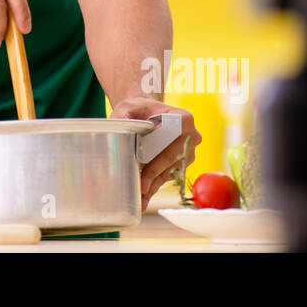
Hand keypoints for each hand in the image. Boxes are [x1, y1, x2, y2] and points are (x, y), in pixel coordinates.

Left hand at [110, 97, 200, 212]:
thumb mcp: (129, 107)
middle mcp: (191, 137)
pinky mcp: (181, 163)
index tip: (143, 168)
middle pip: (172, 159)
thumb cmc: (139, 109)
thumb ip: (121, 116)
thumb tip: (115, 128)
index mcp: (183, 119)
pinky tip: (144, 199)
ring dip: (155, 185)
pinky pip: (168, 176)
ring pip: (170, 171)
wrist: (147, 112)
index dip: (158, 156)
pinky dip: (155, 186)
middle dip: (155, 175)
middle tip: (141, 188)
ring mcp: (188, 152)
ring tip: (140, 198)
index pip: (170, 141)